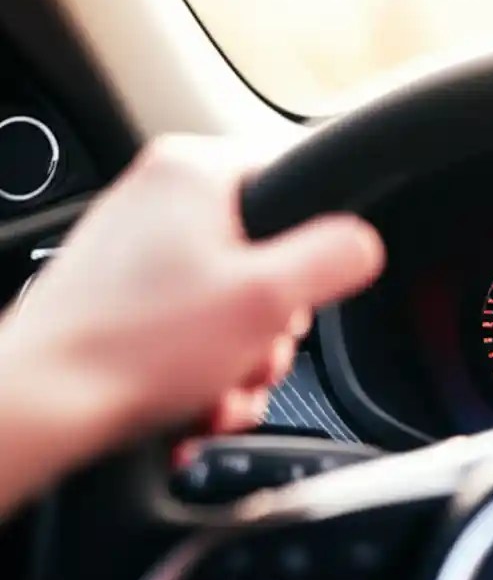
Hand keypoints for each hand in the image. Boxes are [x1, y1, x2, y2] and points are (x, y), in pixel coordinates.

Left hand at [0, 135, 384, 455]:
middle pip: (268, 257)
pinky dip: (203, 370)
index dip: (316, 253)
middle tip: (253, 356)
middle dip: (271, 329)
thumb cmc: (136, 349)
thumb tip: (365, 244)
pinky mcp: (118, 296)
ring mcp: (134, 248)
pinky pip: (191, 327)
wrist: (41, 407)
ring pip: (232, 303)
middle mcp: (159, 198)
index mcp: (194, 172)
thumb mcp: (270, 298)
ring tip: (217, 391)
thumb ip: (336, 258)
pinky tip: (195, 403)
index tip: (297, 300)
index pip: (298, 183)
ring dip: (241, 361)